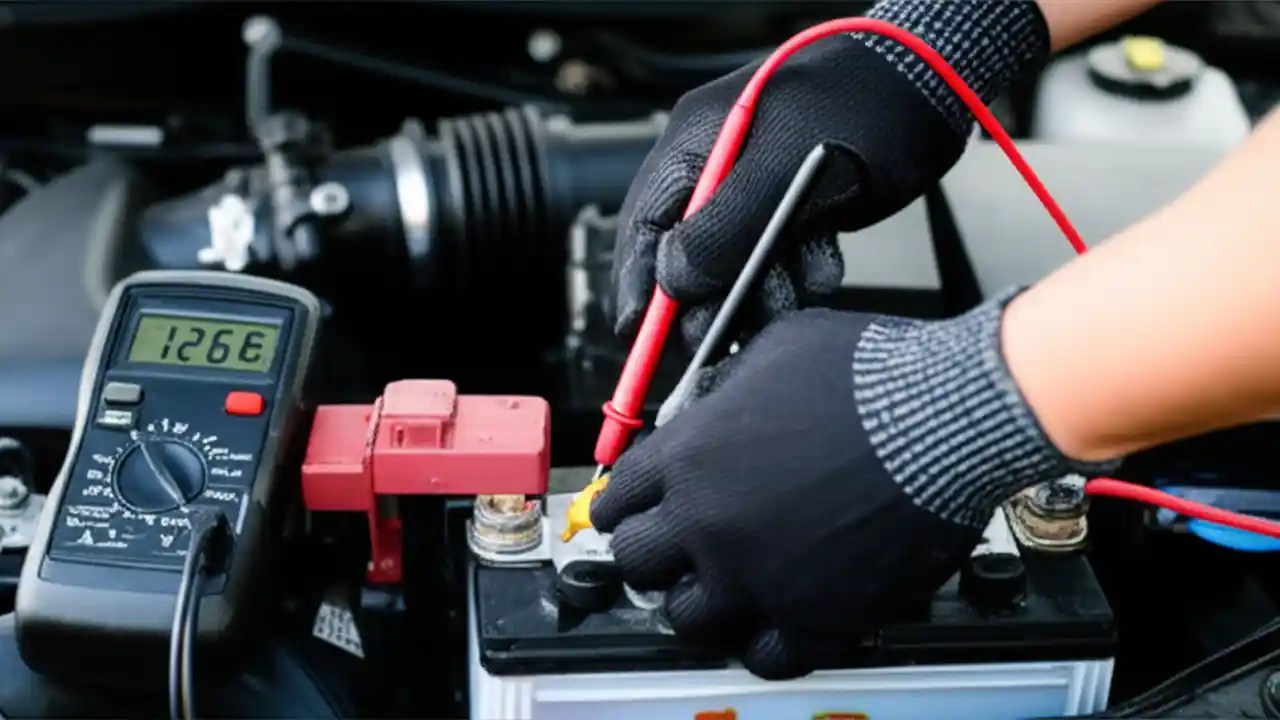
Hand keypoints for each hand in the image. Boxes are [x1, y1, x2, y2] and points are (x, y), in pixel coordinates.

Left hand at [590, 297, 1115, 678]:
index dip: (626, 507)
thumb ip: (726, 388)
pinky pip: (764, 658)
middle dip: (654, 554)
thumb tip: (714, 405)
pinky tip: (776, 622)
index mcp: (689, 456)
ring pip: (687, 618)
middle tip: (677, 550)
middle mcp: (708, 522)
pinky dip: (763, 643)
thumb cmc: (873, 374)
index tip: (636, 514)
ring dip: (701, 602)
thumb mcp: (776, 349)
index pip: (618, 500)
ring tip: (725, 589)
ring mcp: (756, 577)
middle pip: (636, 562)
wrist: (949, 417)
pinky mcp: (814, 619)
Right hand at [610, 33, 967, 350]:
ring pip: (743, 270)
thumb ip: (723, 228)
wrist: (935, 85)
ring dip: (766, 293)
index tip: (643, 335)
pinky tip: (823, 265)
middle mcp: (723, 173)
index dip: (640, 285)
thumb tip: (673, 281)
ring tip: (792, 294)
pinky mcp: (803, 211)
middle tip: (724, 333)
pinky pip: (787, 263)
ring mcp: (763, 193)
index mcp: (698, 147)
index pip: (647, 226)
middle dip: (711, 298)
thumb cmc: (862, 99)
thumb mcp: (782, 165)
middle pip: (692, 258)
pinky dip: (804, 275)